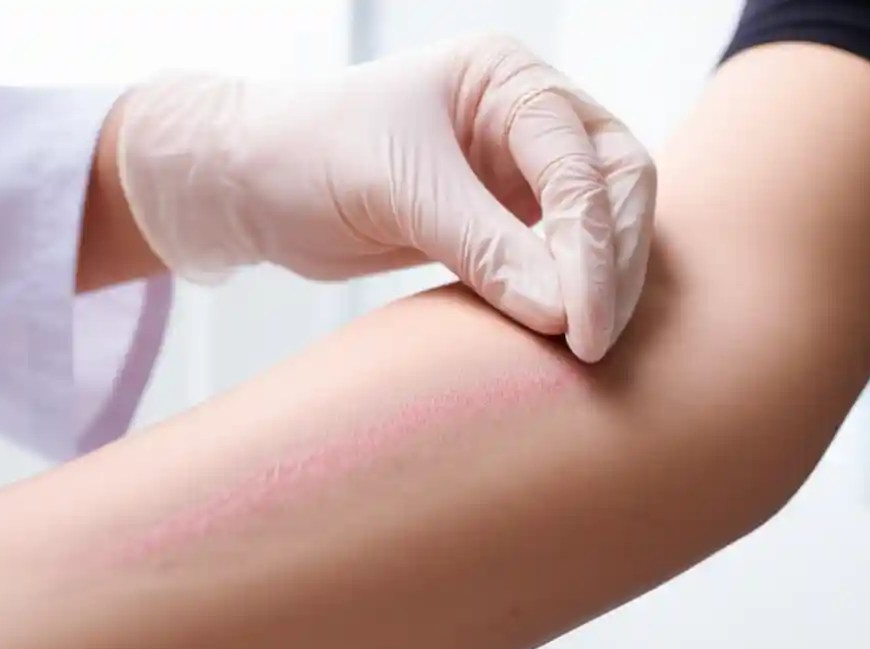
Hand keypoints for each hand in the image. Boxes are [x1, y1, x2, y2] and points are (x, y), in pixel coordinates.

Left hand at [116, 34, 655, 360]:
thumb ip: (484, 246)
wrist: (253, 183)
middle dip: (612, 264)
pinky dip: (566, 295)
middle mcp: (526, 116)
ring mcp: (518, 168)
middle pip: (616, 186)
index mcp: (507, 78)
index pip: (582, 162)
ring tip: (585, 350)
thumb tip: (563, 314)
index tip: (578, 324)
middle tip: (593, 343)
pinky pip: (558, 258)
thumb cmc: (310, 154)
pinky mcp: (502, 219)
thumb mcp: (397, 190)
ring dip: (601, 284)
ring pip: (599, 224)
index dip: (591, 245)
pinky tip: (562, 337)